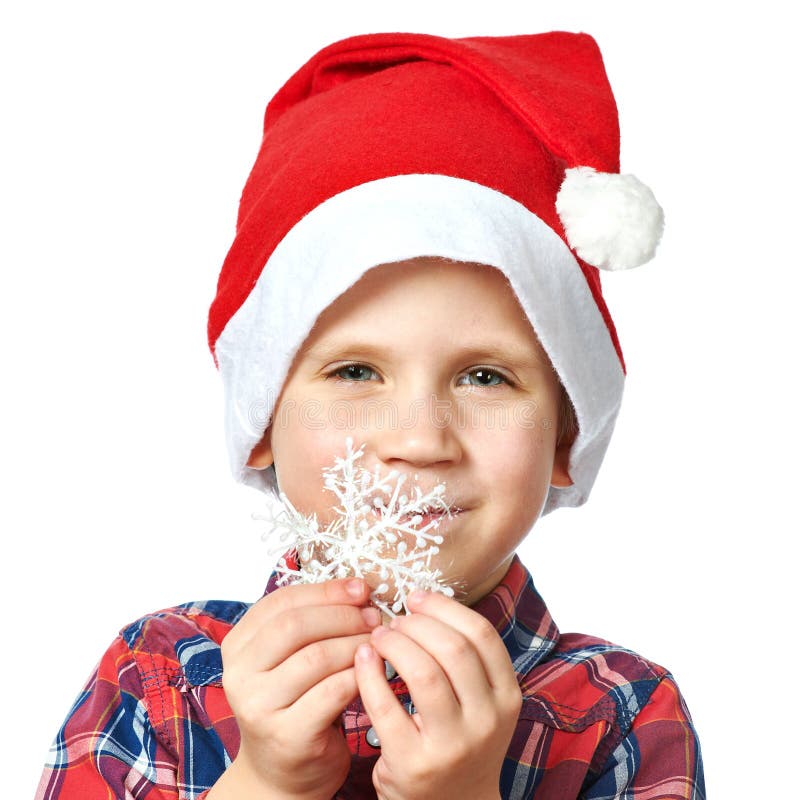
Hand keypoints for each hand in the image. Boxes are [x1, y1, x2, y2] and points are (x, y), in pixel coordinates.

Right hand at [211, 578, 381, 799]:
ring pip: (316, 657)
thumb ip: (312, 624)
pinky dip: (358, 676)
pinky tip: (372, 672)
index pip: (282, 602)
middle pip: (295, 626)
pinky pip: (331, 693)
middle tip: (374, 616)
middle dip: (342, 615)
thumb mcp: (291, 658)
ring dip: (355, 644)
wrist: (283, 774)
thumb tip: (357, 588)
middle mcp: (239, 675)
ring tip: (377, 642)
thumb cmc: (296, 703)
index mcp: (238, 645)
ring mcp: (259, 707)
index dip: (325, 590)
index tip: (360, 588)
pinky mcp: (287, 735)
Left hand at [354, 590, 521, 799]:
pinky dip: (369, 674)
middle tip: (395, 620)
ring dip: (395, 644)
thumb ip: (466, 661)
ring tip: (379, 637)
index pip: (482, 635)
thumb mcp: (482, 704)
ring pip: (424, 673)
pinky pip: (386, 705)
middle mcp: (487, 721)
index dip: (446, 608)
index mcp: (507, 697)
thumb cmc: (460, 741)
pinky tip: (362, 659)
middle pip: (454, 649)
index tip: (417, 598)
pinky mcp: (414, 764)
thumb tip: (424, 603)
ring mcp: (453, 745)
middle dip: (418, 623)